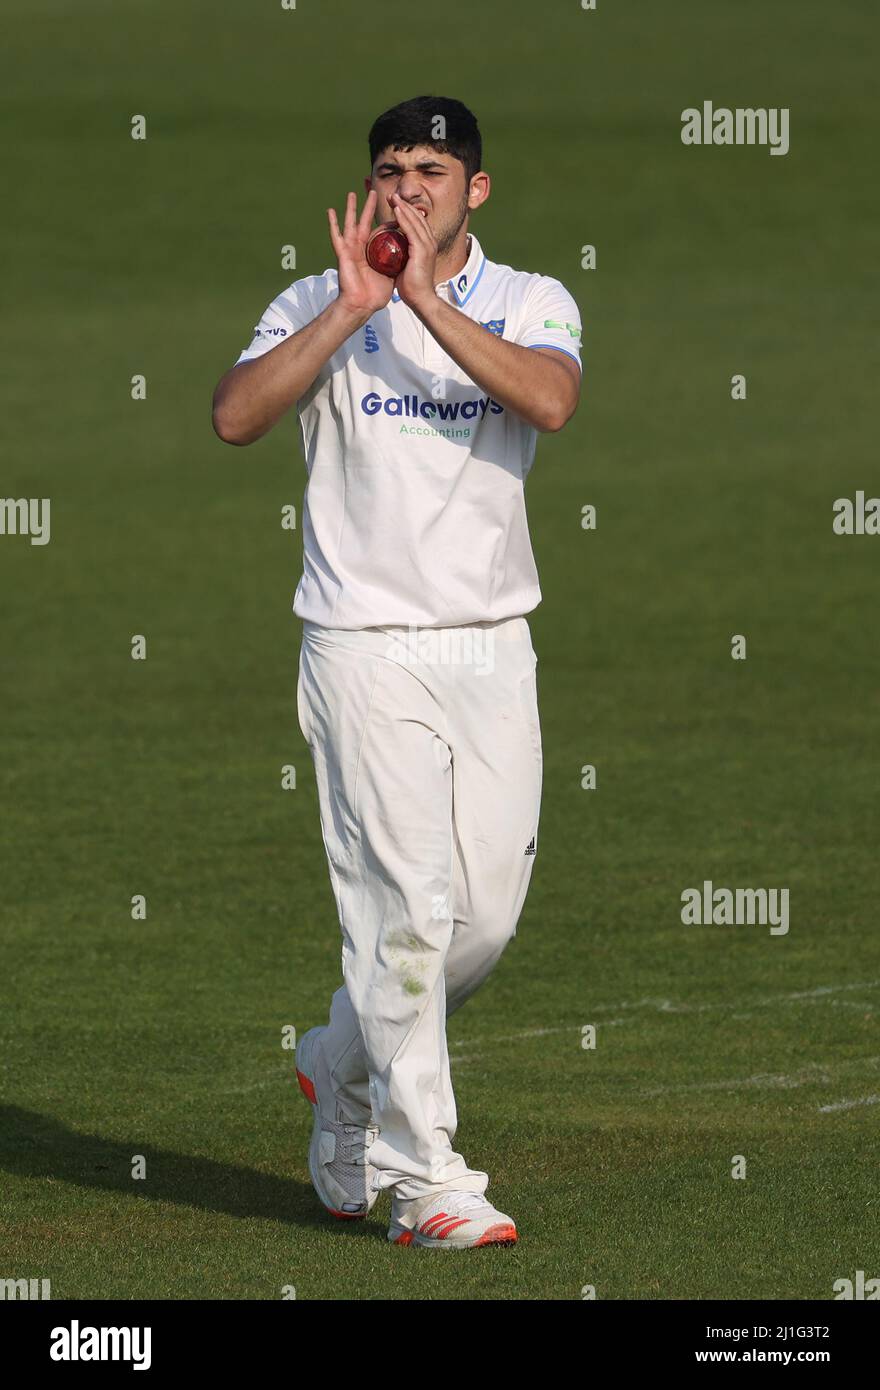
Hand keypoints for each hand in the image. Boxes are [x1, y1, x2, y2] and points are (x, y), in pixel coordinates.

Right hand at [327, 191, 393, 318]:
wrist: (363, 305)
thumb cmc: (375, 295)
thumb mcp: (391, 276)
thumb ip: (396, 265)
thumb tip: (409, 260)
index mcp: (373, 253)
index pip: (381, 232)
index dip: (387, 220)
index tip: (394, 208)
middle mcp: (361, 248)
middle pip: (366, 222)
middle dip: (369, 207)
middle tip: (374, 191)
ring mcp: (351, 250)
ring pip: (351, 224)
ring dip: (351, 209)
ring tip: (352, 193)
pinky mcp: (343, 254)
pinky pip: (336, 237)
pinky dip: (333, 224)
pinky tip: (331, 212)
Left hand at [389, 195, 438, 310]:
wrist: (421, 300)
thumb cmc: (412, 287)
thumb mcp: (405, 266)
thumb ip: (401, 255)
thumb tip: (391, 252)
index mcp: (426, 245)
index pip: (417, 223)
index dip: (406, 212)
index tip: (395, 203)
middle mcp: (429, 242)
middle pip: (417, 218)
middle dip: (404, 205)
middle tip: (392, 195)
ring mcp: (427, 245)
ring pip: (414, 221)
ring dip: (403, 208)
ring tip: (393, 197)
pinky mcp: (422, 250)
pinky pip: (411, 230)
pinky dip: (404, 219)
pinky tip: (396, 210)